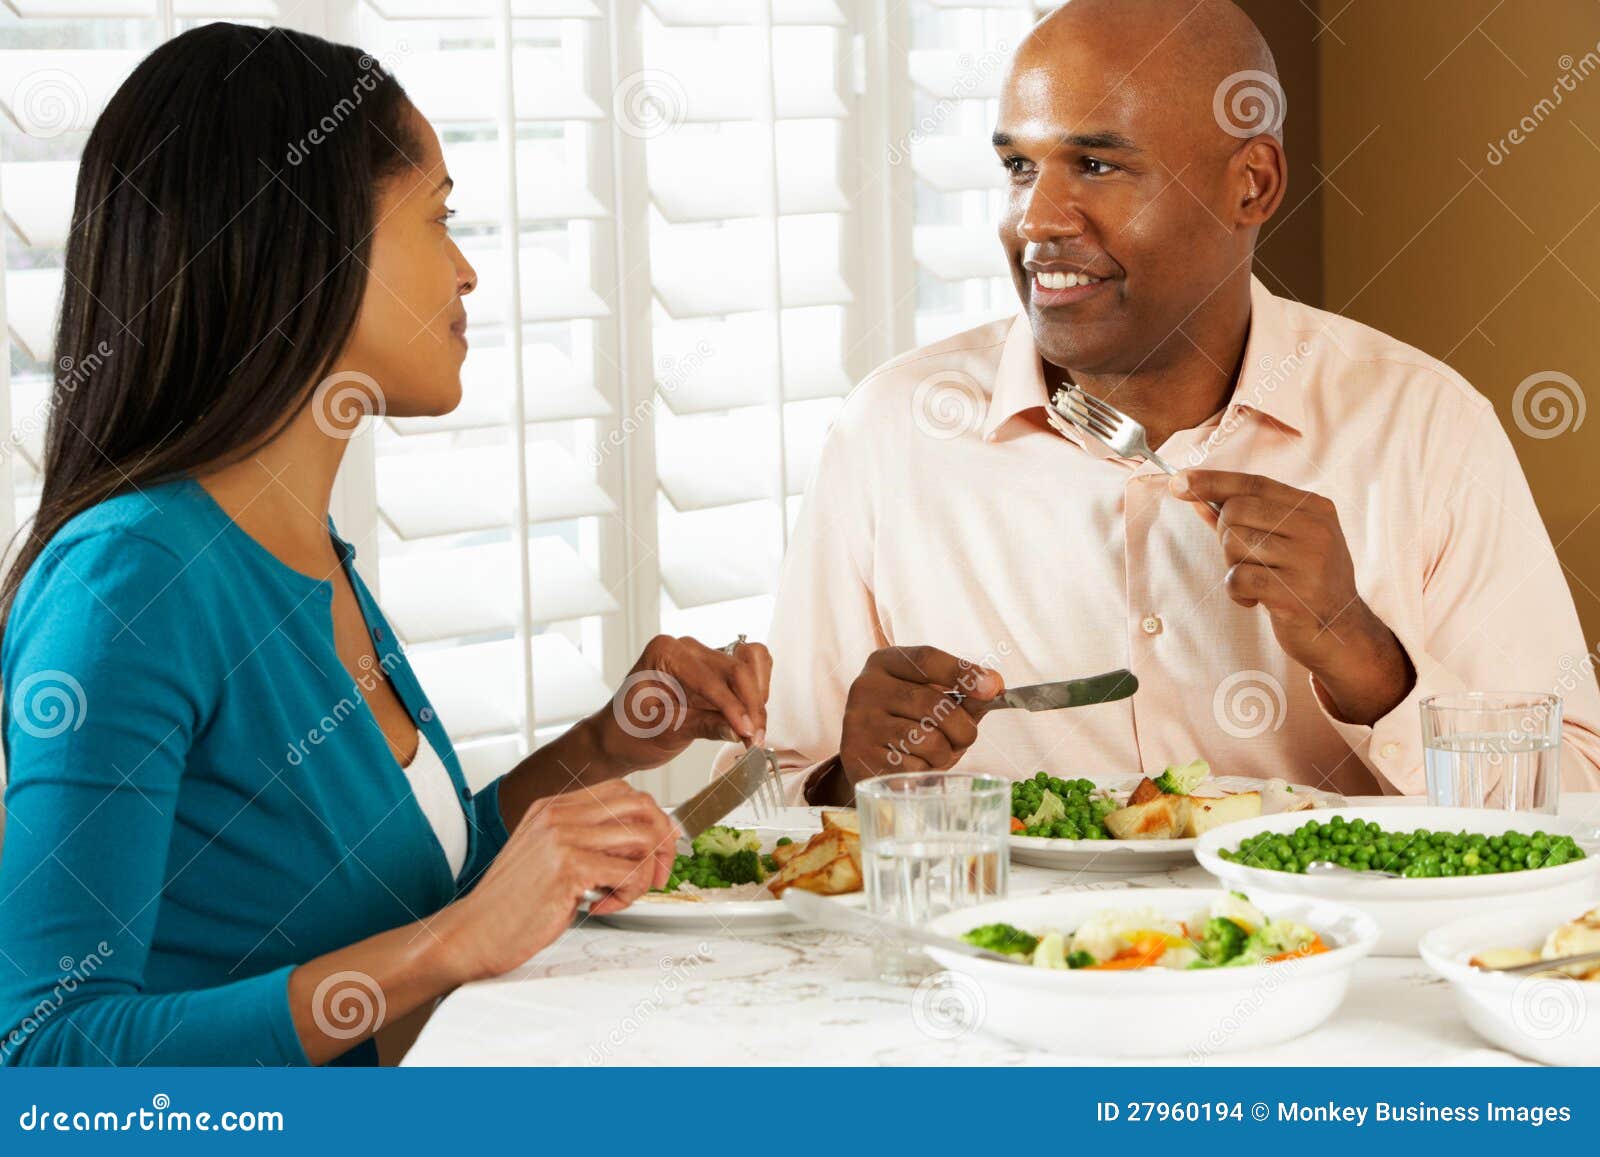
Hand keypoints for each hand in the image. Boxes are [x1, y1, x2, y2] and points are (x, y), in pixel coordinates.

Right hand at [433, 780, 678, 982]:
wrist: (472, 933)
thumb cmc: (512, 904)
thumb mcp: (547, 855)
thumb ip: (585, 841)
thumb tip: (640, 842)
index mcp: (554, 806)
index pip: (624, 792)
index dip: (651, 821)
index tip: (655, 854)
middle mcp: (559, 813)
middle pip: (642, 806)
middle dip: (662, 844)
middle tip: (655, 878)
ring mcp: (563, 837)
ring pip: (642, 838)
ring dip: (644, 875)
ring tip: (619, 896)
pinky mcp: (568, 867)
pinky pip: (629, 872)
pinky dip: (627, 896)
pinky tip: (599, 908)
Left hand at [597, 634, 772, 771]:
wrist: (618, 737)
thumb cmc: (629, 732)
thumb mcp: (664, 733)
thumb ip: (704, 727)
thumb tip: (741, 730)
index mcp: (665, 653)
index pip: (711, 679)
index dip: (733, 708)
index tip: (747, 733)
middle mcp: (687, 648)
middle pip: (737, 669)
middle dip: (751, 705)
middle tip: (755, 739)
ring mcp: (703, 657)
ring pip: (750, 666)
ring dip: (757, 700)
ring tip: (754, 733)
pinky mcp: (715, 672)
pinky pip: (748, 672)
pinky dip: (755, 694)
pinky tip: (750, 720)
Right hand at [837, 646, 1002, 785]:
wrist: (866, 758)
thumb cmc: (907, 722)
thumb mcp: (933, 700)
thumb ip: (963, 694)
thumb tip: (993, 686)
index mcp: (885, 662)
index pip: (927, 659)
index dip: (963, 672)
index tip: (993, 686)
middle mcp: (866, 687)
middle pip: (933, 703)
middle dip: (962, 726)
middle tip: (966, 736)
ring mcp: (859, 722)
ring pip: (927, 739)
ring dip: (944, 753)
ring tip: (934, 753)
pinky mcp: (859, 757)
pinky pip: (913, 767)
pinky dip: (925, 771)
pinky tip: (912, 766)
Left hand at [1171, 469, 1413, 724]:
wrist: (1340, 633)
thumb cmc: (1303, 582)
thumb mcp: (1282, 542)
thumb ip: (1242, 518)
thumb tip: (1195, 494)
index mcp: (1314, 507)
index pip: (1254, 483)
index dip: (1212, 481)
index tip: (1177, 482)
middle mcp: (1316, 527)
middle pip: (1237, 511)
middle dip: (1224, 536)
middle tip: (1242, 559)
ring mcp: (1310, 559)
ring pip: (1235, 542)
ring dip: (1231, 566)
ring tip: (1254, 581)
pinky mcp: (1297, 592)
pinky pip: (1238, 578)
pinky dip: (1236, 592)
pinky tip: (1254, 600)